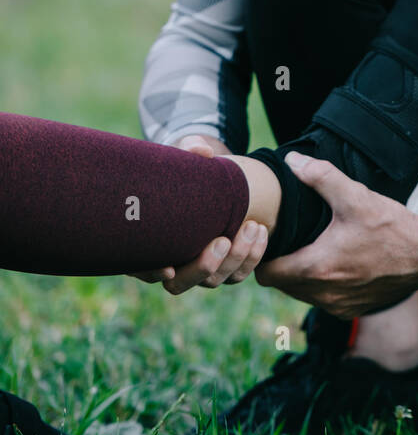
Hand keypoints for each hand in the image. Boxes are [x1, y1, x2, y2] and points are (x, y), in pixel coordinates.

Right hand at [129, 134, 268, 292]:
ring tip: (252, 226)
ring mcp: (198, 266)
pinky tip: (261, 232)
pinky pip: (238, 274)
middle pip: (178, 284)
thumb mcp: (182, 155)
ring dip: (236, 259)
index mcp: (147, 240)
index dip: (151, 272)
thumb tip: (202, 150)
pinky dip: (252, 257)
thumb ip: (188, 150)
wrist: (207, 179)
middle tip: (222, 241)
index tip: (169, 267)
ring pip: (214, 281)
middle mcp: (170, 260)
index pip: (140, 267)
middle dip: (202, 268)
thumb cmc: (183, 167)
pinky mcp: (224, 266)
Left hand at [254, 153, 417, 317]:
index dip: (262, 256)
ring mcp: (337, 305)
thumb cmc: (392, 227)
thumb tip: (291, 160)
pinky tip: (329, 262)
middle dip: (278, 264)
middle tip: (285, 240)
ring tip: (306, 248)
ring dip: (298, 275)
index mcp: (317, 267)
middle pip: (280, 285)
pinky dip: (318, 285)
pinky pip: (320, 300)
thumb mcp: (356, 196)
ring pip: (300, 294)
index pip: (266, 274)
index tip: (270, 237)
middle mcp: (323, 293)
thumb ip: (320, 176)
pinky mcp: (351, 310)